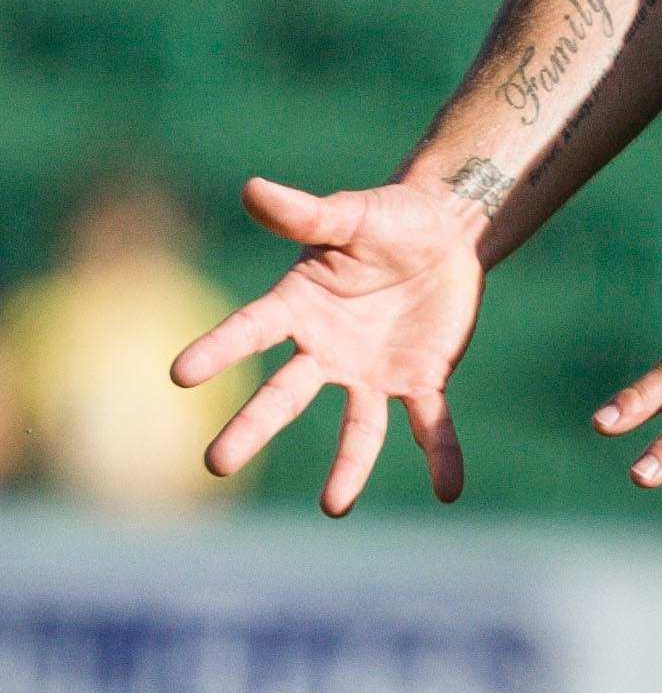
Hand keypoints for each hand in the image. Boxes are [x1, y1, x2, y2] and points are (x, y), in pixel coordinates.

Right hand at [170, 175, 483, 516]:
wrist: (446, 232)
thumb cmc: (389, 219)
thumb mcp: (351, 212)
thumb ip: (305, 211)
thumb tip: (252, 186)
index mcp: (301, 305)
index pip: (252, 328)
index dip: (220, 348)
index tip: (180, 371)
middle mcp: (328, 350)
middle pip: (286, 394)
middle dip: (253, 426)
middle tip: (216, 464)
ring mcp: (372, 371)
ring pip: (357, 426)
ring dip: (349, 465)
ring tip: (335, 506)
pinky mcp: (421, 380)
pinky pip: (430, 423)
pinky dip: (441, 455)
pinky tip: (449, 490)